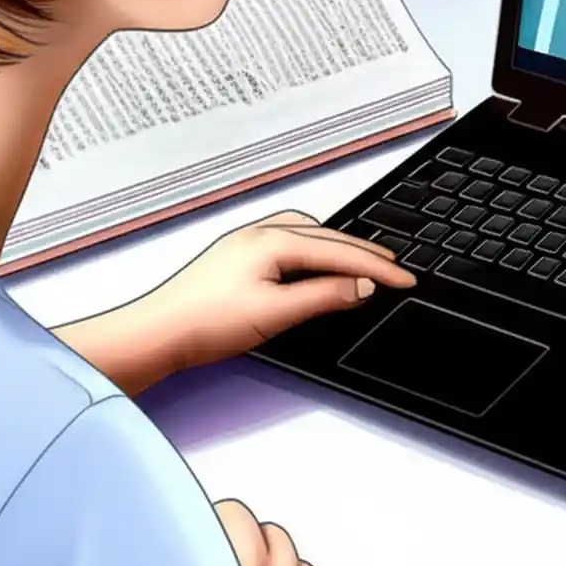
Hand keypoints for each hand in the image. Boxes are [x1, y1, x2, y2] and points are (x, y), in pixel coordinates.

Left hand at [141, 210, 415, 371]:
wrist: (160, 332)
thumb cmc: (205, 322)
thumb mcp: (276, 313)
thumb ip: (323, 297)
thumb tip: (361, 287)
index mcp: (273, 241)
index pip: (340, 252)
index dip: (377, 268)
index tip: (405, 279)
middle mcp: (261, 234)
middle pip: (327, 238)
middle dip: (364, 253)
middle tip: (395, 269)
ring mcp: (248, 243)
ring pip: (308, 237)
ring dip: (339, 248)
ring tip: (362, 262)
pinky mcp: (239, 258)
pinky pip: (290, 242)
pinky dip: (315, 251)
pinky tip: (316, 263)